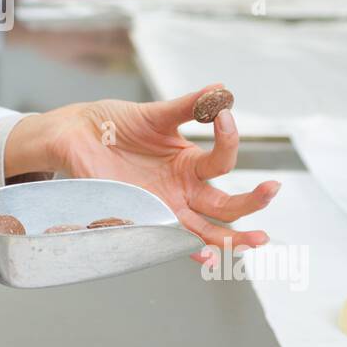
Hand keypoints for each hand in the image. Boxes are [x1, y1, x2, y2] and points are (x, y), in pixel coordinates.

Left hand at [4, 85, 279, 257]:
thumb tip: (222, 90)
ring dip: (232, 236)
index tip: (224, 116)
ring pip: (206, 228)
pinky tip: (204, 255)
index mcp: (189, 162)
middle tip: (271, 190)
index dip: (228, 140)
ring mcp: (164, 206)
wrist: (76, 137)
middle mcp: (182, 189)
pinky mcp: (141, 217)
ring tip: (257, 239)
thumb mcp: (154, 113)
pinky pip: (169, 239)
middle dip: (251, 201)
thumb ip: (188, 106)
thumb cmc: (115, 125)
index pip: (222, 160)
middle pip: (225, 203)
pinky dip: (190, 250)